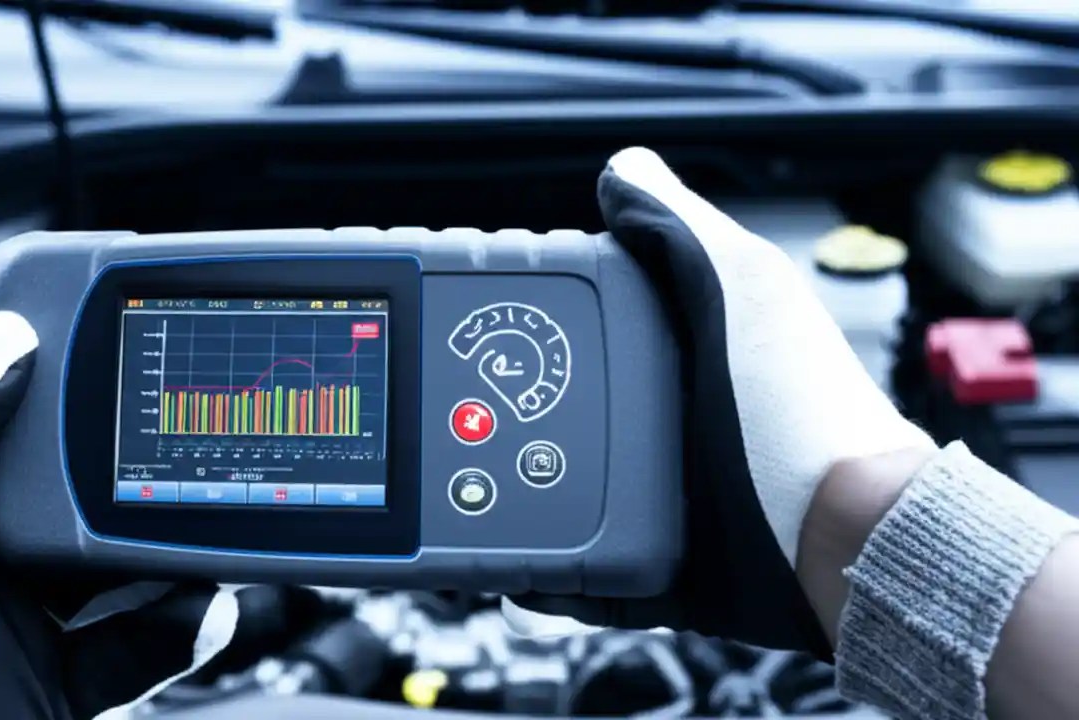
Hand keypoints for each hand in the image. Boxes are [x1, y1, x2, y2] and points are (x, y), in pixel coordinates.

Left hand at [0, 312, 241, 719]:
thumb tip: (1, 345)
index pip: (13, 454)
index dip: (66, 419)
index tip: (121, 386)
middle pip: (85, 514)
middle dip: (141, 491)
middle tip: (188, 462)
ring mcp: (34, 637)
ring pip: (126, 581)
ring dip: (178, 560)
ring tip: (213, 537)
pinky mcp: (71, 691)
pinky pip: (146, 648)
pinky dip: (185, 629)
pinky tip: (208, 609)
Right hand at [507, 148, 933, 654]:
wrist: (841, 538)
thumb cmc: (802, 409)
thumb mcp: (742, 287)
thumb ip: (680, 227)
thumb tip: (619, 168)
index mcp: (679, 346)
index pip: (584, 320)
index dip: (529, 313)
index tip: (471, 317)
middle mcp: (666, 416)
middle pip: (556, 407)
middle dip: (498, 413)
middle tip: (442, 417)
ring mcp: (661, 493)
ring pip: (557, 489)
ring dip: (506, 495)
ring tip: (457, 492)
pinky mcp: (658, 560)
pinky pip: (583, 568)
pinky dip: (543, 570)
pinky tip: (507, 565)